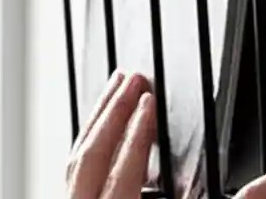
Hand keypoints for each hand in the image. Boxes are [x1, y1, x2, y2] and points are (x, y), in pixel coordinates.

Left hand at [66, 71, 155, 198]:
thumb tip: (192, 184)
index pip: (122, 170)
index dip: (138, 133)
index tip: (149, 101)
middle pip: (92, 152)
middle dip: (114, 111)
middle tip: (132, 80)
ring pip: (77, 156)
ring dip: (100, 118)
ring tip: (116, 88)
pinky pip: (73, 165)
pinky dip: (89, 140)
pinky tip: (100, 128)